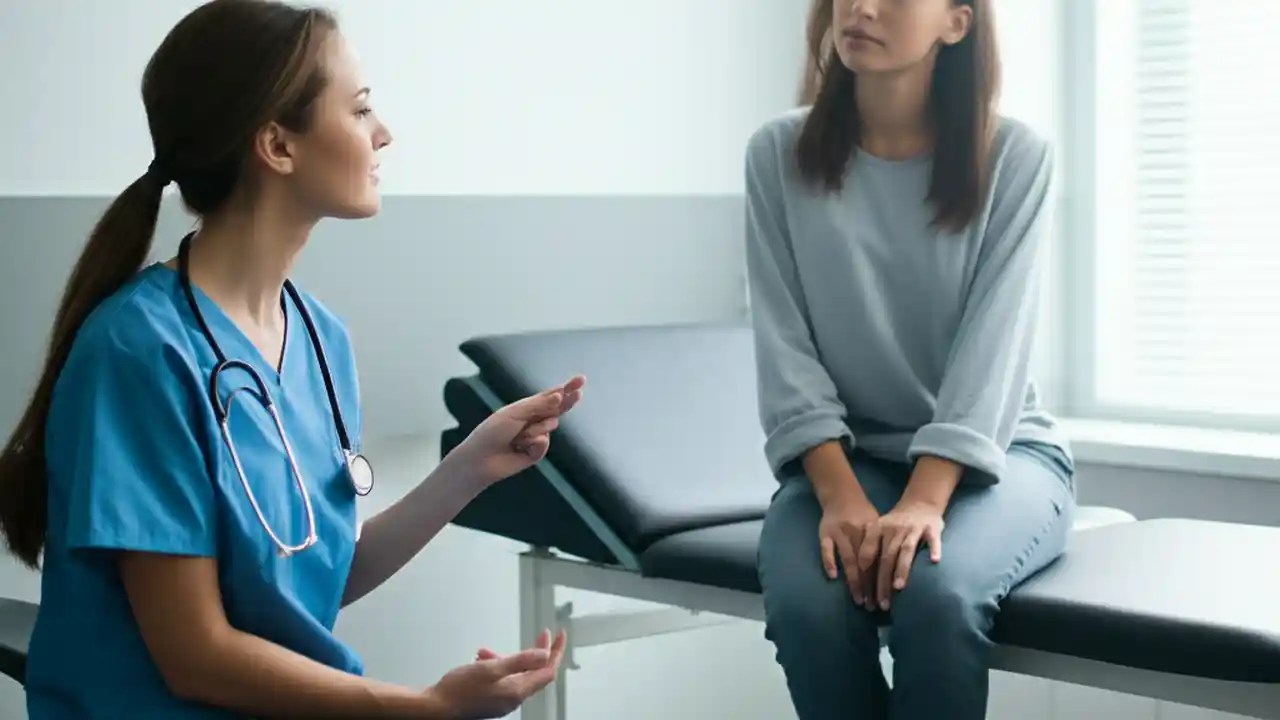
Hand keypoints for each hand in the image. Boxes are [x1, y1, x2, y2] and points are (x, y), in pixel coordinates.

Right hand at [430, 629, 566, 718]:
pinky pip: (502, 679)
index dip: (556, 652)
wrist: (436, 708)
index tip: (559, 635)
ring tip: (486, 650)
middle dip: (537, 652)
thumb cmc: (460, 689)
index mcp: (517, 691)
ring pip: (515, 674)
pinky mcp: (491, 699)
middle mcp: (513, 698)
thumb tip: (544, 654)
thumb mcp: (491, 669)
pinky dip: (496, 666)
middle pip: (535, 672)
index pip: (547, 671)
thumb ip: (519, 661)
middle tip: (540, 636)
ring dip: (508, 658)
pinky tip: (480, 659)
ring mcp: (502, 700)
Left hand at [451, 376, 585, 486]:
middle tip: (578, 393)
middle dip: (567, 401)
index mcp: (527, 407)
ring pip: (550, 426)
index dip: (566, 388)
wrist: (481, 459)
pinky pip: (544, 444)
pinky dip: (534, 444)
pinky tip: (520, 448)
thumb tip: (560, 395)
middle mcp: (534, 420)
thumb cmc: (492, 431)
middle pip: (557, 409)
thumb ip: (538, 404)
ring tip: (516, 437)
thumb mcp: (515, 412)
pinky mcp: (536, 453)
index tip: (581, 380)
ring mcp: (536, 436)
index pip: (551, 395)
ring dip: (534, 429)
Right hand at [817, 492, 880, 609]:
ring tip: (858, 600)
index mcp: (873, 529)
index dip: (883, 578)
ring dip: (853, 582)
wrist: (841, 494)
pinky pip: (826, 549)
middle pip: (865, 563)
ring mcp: (840, 532)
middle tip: (873, 606)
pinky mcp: (825, 533)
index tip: (887, 597)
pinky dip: (829, 562)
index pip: (879, 558)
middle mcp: (857, 531)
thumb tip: (898, 568)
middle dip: (869, 586)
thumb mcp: (877, 524)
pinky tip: (834, 577)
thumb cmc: (863, 514)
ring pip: (848, 559)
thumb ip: (885, 543)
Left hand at [863, 499, 943, 610]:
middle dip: (882, 582)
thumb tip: (859, 580)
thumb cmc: (896, 523)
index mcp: (877, 529)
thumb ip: (869, 550)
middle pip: (886, 557)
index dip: (865, 576)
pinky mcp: (931, 528)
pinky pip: (932, 539)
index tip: (864, 596)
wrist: (920, 502)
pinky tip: (934, 561)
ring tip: (898, 587)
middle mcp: (894, 528)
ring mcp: (913, 528)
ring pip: (906, 550)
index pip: (868, 555)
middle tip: (881, 604)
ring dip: (902, 568)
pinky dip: (933, 548)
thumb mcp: (877, 530)